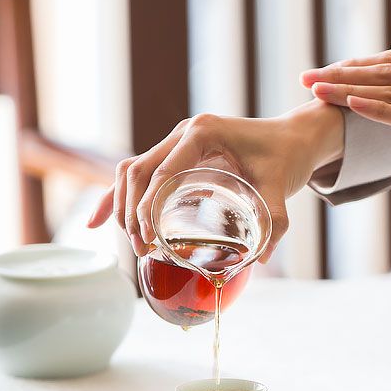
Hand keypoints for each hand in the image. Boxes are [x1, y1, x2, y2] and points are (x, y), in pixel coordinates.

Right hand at [87, 102, 343, 256]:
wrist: (293, 138)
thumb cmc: (286, 156)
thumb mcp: (281, 186)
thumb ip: (274, 218)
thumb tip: (261, 258)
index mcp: (203, 132)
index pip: (162, 170)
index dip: (148, 206)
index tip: (148, 238)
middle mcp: (184, 132)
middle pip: (138, 170)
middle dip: (132, 212)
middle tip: (142, 249)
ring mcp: (177, 141)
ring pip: (132, 171)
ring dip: (122, 206)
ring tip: (133, 244)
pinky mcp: (176, 154)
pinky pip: (138, 172)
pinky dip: (118, 196)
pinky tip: (98, 221)